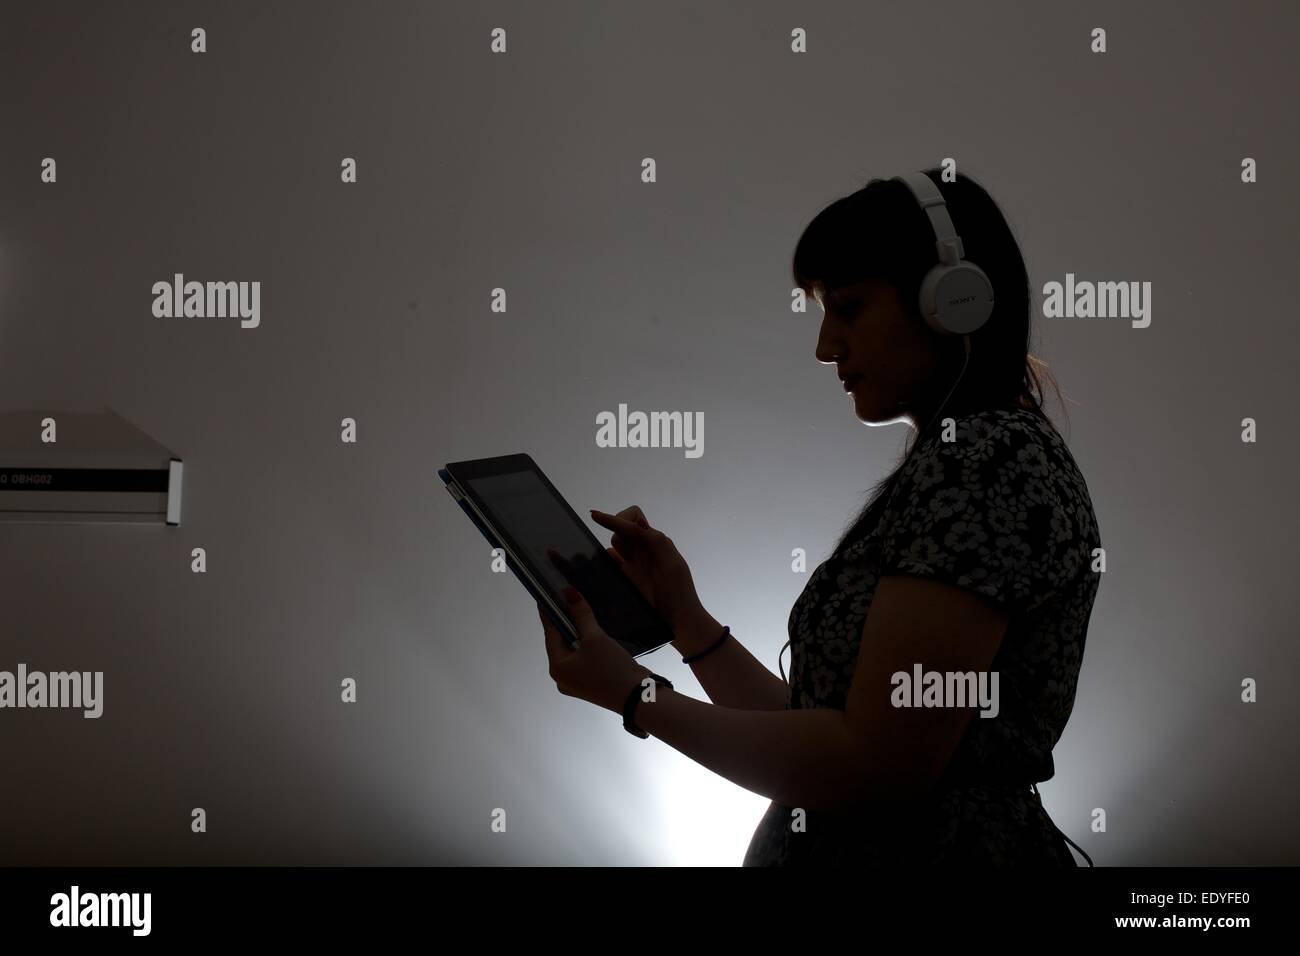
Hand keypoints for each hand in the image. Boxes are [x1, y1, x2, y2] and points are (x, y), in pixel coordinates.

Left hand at [538, 586, 649, 714]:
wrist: (637, 698)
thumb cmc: (611, 669)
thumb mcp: (595, 638)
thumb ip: (581, 615)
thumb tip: (569, 594)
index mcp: (557, 667)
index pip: (550, 633)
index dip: (550, 613)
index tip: (546, 596)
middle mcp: (562, 677)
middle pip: (561, 643)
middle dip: (566, 622)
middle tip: (566, 600)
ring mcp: (577, 682)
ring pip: (573, 650)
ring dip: (578, 633)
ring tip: (581, 612)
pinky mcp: (591, 683)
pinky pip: (583, 659)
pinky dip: (586, 645)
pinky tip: (593, 633)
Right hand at [589, 506, 706, 631]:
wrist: (679, 623)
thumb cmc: (679, 593)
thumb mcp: (672, 563)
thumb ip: (656, 541)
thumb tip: (636, 521)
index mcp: (656, 542)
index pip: (632, 519)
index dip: (615, 518)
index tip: (594, 516)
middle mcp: (643, 550)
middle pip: (621, 530)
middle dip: (617, 534)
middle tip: (625, 555)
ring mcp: (633, 566)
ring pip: (614, 545)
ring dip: (612, 548)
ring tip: (621, 566)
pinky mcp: (625, 580)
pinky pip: (610, 563)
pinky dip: (605, 561)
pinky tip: (605, 569)